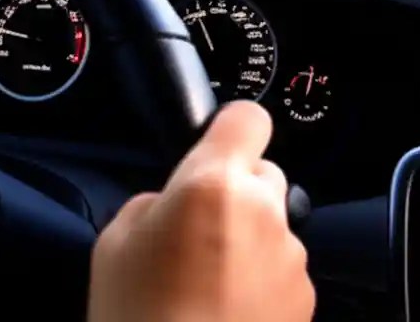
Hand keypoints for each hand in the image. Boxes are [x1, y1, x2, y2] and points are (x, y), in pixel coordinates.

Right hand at [88, 101, 314, 321]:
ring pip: (272, 228)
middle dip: (234, 194)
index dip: (229, 130)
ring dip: (246, 243)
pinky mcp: (304, 301)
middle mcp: (263, 214)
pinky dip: (259, 283)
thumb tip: (176, 203)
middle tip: (194, 232)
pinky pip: (281, 272)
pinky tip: (223, 311)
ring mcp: (290, 261)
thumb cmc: (136, 318)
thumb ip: (156, 202)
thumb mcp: (115, 241)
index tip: (214, 146)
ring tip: (203, 286)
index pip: (247, 119)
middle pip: (262, 175)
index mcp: (213, 185)